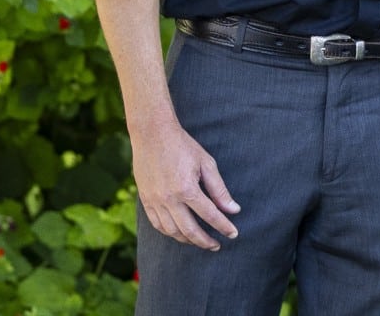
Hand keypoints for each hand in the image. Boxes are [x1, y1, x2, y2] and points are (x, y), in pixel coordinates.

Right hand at [131, 117, 240, 249]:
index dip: (223, 226)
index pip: (209, 215)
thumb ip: (219, 189)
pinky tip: (180, 234)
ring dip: (187, 240)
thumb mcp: (206, 163)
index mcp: (186, 189)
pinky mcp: (145, 201)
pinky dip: (170, 233)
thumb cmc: (183, 146)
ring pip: (171, 231)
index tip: (233, 233)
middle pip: (189, 230)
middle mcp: (168, 200)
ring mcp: (154, 202)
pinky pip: (157, 224)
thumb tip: (233, 209)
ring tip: (200, 241)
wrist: (152, 135)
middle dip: (205, 241)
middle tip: (217, 245)